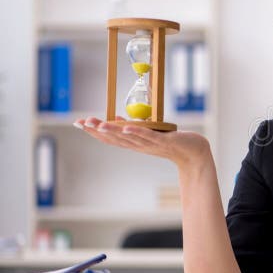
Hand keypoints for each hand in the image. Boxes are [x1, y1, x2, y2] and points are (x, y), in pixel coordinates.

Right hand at [74, 116, 209, 167]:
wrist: (194, 153)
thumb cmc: (172, 143)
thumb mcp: (149, 134)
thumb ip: (132, 128)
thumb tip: (116, 119)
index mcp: (135, 143)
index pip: (110, 138)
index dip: (94, 131)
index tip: (78, 123)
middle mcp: (140, 145)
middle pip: (115, 138)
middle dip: (98, 130)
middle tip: (82, 123)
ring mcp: (152, 144)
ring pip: (129, 138)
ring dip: (113, 131)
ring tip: (99, 125)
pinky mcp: (165, 141)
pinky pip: (149, 136)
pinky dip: (138, 132)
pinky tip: (127, 127)